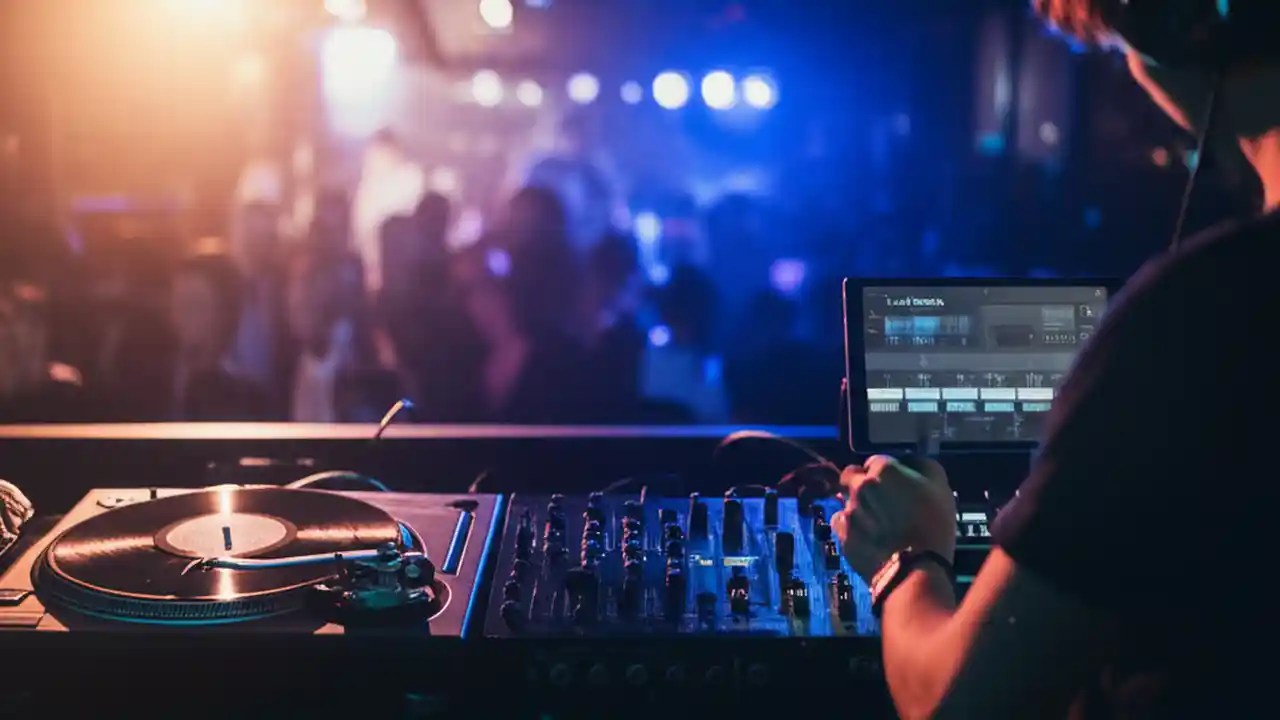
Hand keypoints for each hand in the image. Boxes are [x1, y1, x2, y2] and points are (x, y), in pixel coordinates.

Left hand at [831, 455, 956, 582]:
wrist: (915, 570)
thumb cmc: (933, 526)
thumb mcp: (941, 488)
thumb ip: (924, 466)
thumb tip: (912, 461)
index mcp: (884, 470)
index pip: (878, 460)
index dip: (887, 472)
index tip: (896, 484)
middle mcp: (860, 486)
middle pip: (853, 476)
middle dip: (862, 483)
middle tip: (881, 499)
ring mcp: (848, 510)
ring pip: (846, 500)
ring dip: (858, 506)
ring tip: (878, 523)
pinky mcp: (842, 533)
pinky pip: (840, 522)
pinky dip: (851, 526)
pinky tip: (868, 535)